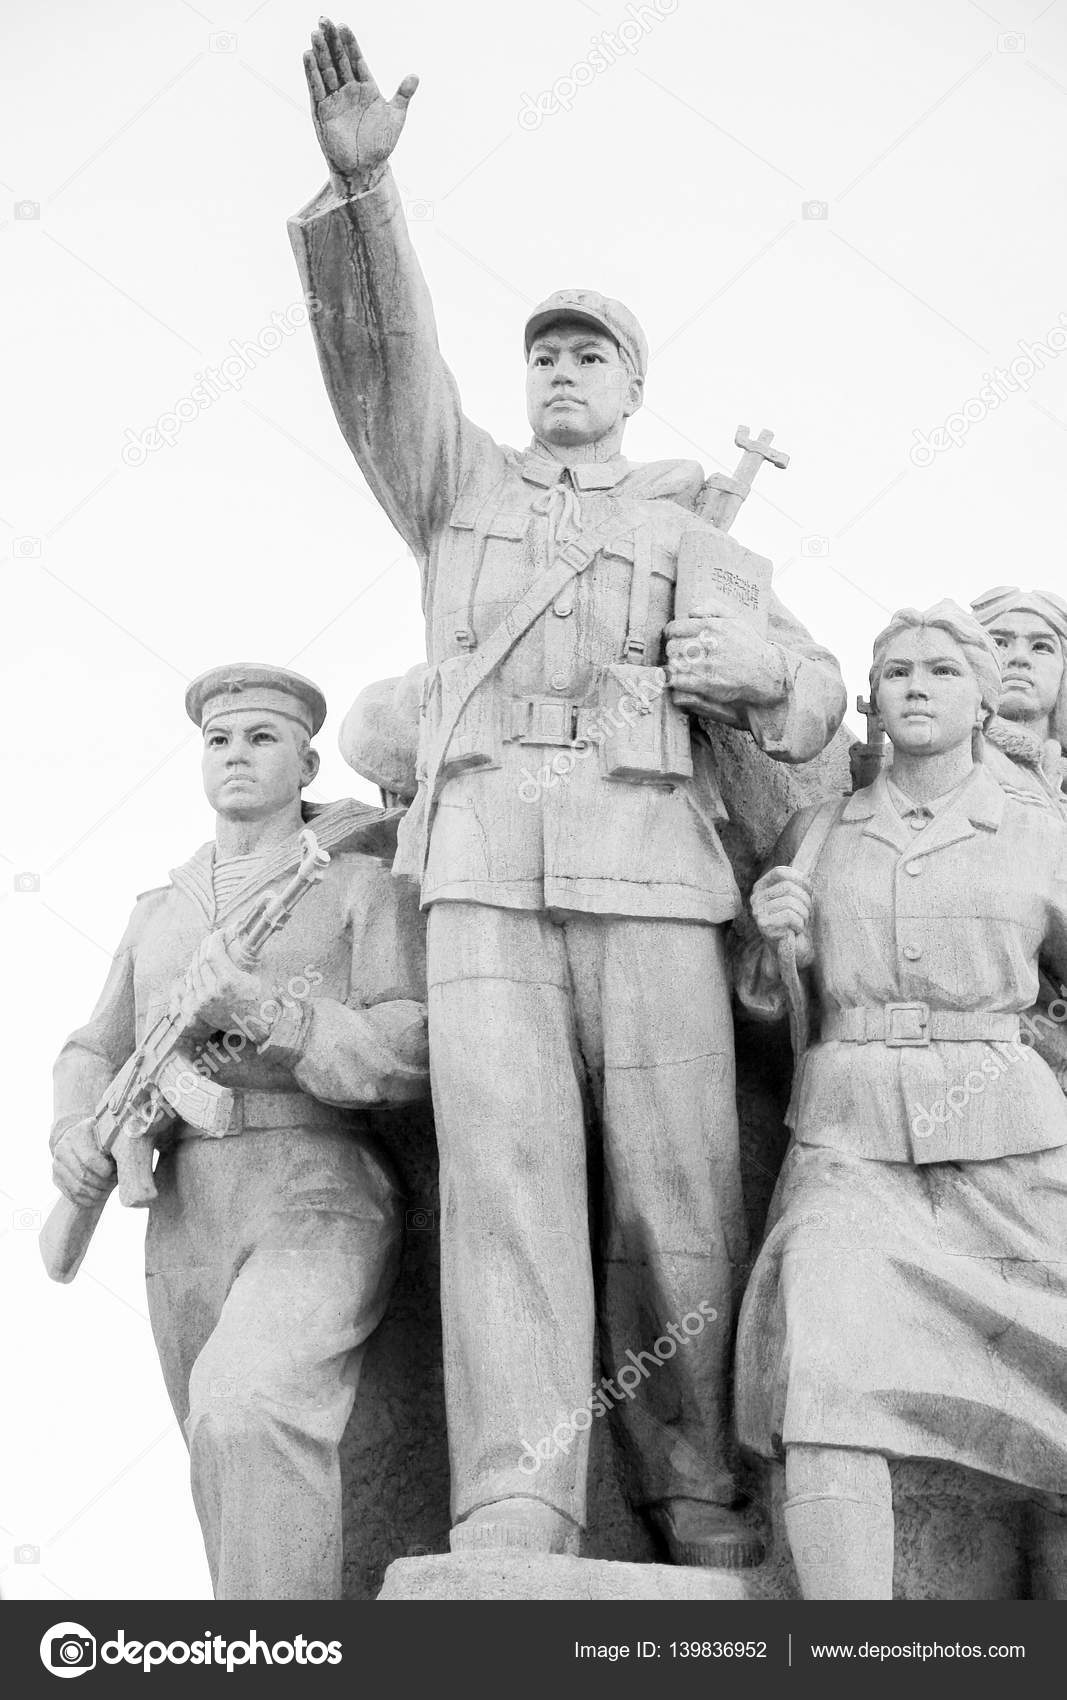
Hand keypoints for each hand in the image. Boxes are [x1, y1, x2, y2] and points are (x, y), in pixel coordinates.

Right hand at [53, 1118, 115, 1208]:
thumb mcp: (110, 1136)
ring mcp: (57, 1163)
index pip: (90, 1159)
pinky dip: (86, 1200)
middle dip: (102, 1184)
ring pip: (78, 1188)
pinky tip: (97, 1197)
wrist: (80, 1140)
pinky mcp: (56, 1177)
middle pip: (84, 1176)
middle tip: (113, 1183)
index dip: (105, 1171)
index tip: (115, 1173)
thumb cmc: (102, 1140)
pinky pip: (71, 1195)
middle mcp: (64, 1147)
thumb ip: (118, 1147)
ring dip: (96, 1194)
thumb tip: (128, 1164)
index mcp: (78, 1133)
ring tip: (107, 1190)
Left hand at [175, 928, 271, 1041]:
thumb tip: (247, 934)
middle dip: (206, 945)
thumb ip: (252, 954)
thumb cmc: (265, 999)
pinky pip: (190, 986)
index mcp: (229, 982)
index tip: (221, 932)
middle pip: (201, 961)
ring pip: (193, 972)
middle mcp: (213, 992)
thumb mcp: (262, 974)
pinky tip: (199, 968)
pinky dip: (192, 974)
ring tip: (207, 950)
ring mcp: (203, 1003)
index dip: (215, 939)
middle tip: (214, 938)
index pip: (213, 953)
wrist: (261, 1028)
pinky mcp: (198, 1011)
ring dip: (199, 958)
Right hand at [304, 18, 418, 194]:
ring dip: (320, 52)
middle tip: (325, 20)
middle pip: (338, 59)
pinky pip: (316, 88)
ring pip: (326, 70)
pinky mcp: (322, 111)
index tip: (344, 26)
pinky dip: (312, 72)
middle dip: (331, 40)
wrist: (365, 168)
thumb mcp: (396, 118)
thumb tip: (414, 76)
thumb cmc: (381, 145)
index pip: (355, 59)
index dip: (350, 43)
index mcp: (366, 87)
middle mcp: (348, 90)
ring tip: (315, 32)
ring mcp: (334, 99)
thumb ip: (403, 95)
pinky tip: (308, 56)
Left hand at [665, 613, 788, 716]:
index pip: (674, 629)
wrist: (765, 671)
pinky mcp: (707, 683)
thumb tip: (691, 611)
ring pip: (673, 664)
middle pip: (671, 647)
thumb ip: (713, 608)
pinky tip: (681, 680)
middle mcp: (708, 644)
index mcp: (711, 626)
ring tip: (682, 667)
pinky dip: (675, 681)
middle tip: (679, 655)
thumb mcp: (735, 619)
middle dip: (673, 651)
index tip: (675, 639)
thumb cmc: (748, 644)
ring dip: (674, 666)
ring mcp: (707, 665)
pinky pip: (678, 681)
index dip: (671, 634)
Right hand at [750, 866, 813, 968]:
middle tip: (805, 915)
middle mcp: (755, 898)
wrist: (795, 951)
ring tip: (799, 924)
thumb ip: (797, 881)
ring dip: (803, 915)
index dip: (799, 879)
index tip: (809, 892)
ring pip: (790, 902)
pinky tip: (794, 932)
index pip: (780, 871)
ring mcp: (757, 912)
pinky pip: (790, 916)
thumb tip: (811, 854)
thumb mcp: (797, 898)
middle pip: (788, 887)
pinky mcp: (763, 925)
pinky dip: (799, 925)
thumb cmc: (798, 922)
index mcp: (762, 888)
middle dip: (805, 901)